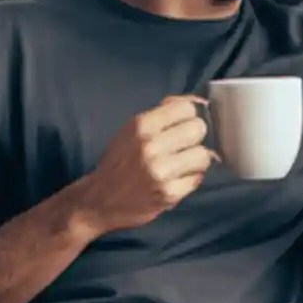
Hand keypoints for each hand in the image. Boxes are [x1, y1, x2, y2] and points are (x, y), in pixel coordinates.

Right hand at [76, 95, 216, 232]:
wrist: (98, 201)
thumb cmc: (119, 162)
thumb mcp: (131, 130)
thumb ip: (162, 113)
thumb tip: (197, 101)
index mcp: (141, 125)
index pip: (187, 108)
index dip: (187, 117)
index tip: (181, 126)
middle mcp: (151, 146)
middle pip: (198, 129)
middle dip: (194, 137)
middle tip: (183, 147)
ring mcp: (161, 171)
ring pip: (203, 155)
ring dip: (196, 160)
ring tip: (181, 165)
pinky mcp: (169, 194)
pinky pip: (198, 179)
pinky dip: (190, 179)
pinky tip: (175, 180)